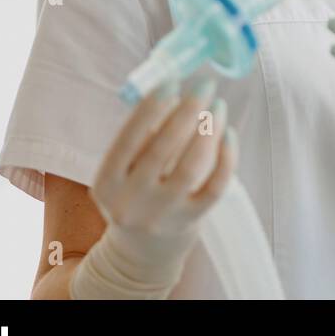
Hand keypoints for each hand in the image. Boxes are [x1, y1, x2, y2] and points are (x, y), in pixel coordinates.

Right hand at [72, 76, 236, 298]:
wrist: (141, 253)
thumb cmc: (136, 194)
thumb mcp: (124, 171)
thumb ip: (143, 137)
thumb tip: (175, 93)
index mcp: (106, 183)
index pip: (127, 141)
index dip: (149, 109)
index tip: (171, 82)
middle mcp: (130, 202)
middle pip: (162, 150)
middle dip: (186, 111)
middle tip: (204, 85)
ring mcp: (162, 215)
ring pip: (191, 167)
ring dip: (208, 130)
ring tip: (218, 106)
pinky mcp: (190, 222)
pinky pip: (215, 186)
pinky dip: (226, 157)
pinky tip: (229, 133)